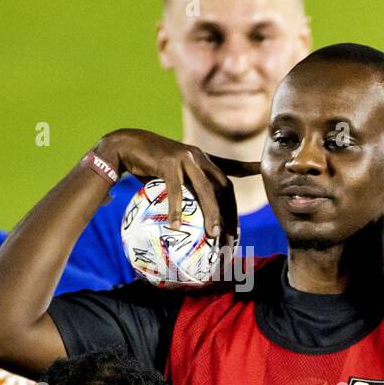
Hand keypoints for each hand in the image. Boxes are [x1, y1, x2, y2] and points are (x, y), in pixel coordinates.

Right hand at [94, 129, 255, 240]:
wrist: (122, 145)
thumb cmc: (148, 164)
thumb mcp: (174, 175)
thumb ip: (188, 188)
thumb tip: (192, 216)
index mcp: (202, 159)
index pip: (230, 170)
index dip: (247, 169)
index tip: (260, 171)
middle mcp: (198, 157)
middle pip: (224, 188)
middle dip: (230, 215)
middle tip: (231, 239)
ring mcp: (185, 157)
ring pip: (206, 191)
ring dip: (212, 215)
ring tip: (213, 235)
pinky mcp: (168, 162)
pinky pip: (176, 191)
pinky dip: (177, 210)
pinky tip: (176, 226)